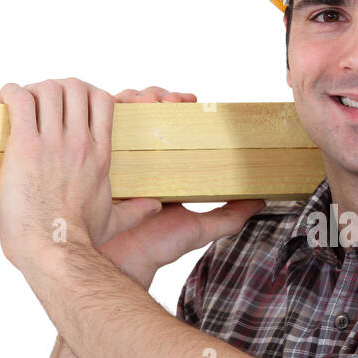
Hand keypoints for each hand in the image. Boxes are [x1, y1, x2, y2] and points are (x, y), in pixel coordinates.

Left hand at [0, 77, 144, 276]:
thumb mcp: (113, 222)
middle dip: (54, 88)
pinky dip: (9, 93)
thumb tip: (154, 208)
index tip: (65, 106)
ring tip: (18, 104)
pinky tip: (2, 101)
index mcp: (100, 155)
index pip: (102, 100)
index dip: (83, 93)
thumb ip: (135, 211)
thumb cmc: (80, 239)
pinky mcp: (26, 147)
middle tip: (38, 104)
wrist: (55, 249)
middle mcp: (80, 143)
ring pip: (48, 88)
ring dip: (31, 90)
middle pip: (74, 86)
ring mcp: (54, 143)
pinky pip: (20, 100)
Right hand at [97, 86, 265, 283]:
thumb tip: (260, 201)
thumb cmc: (156, 246)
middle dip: (160, 96)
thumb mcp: (200, 227)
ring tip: (155, 102)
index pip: (169, 127)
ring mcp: (115, 158)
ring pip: (124, 112)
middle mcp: (137, 161)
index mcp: (161, 170)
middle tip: (175, 101)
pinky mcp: (96, 159)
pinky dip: (115, 106)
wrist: (126, 260)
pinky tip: (132, 106)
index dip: (179, 108)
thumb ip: (230, 215)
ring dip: (141, 97)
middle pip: (145, 112)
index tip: (192, 102)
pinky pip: (100, 124)